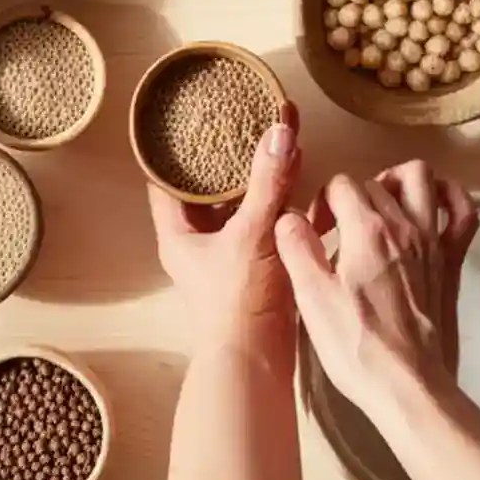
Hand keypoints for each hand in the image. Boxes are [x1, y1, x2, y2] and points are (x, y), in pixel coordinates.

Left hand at [148, 104, 300, 352]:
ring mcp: (231, 254)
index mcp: (179, 231)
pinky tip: (313, 186)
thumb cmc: (237, 301)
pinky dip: (291, 209)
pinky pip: (273, 227)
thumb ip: (269, 182)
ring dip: (266, 179)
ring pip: (245, 206)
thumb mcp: (252, 234)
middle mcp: (200, 240)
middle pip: (211, 188)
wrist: (257, 362)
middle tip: (249, 118)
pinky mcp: (260, 268)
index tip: (193, 116)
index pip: (166, 177)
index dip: (176, 146)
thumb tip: (280, 130)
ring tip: (285, 141)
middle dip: (232, 156)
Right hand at [273, 161, 478, 411]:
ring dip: (397, 181)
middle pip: (374, 183)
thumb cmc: (357, 346)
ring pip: (421, 178)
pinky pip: (463, 211)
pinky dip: (449, 196)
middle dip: (350, 196)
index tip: (314, 232)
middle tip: (336, 229)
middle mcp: (404, 226)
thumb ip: (296, 248)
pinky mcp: (452, 261)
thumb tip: (287, 217)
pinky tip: (431, 205)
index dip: (321, 203)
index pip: (340, 185)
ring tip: (378, 204)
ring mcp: (433, 241)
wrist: (408, 385)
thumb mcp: (311, 299)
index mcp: (366, 231)